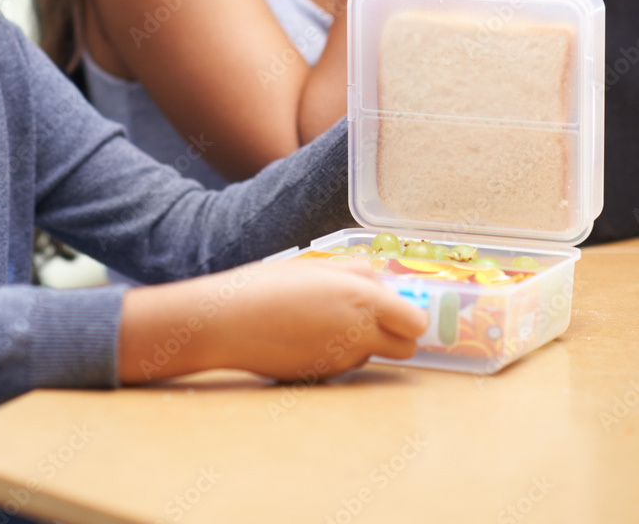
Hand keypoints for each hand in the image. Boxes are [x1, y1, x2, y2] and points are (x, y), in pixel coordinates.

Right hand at [118, 261, 428, 382]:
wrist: (227, 322)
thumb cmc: (266, 285)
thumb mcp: (313, 265)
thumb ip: (354, 271)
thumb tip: (379, 278)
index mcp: (361, 299)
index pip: (414, 323)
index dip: (410, 315)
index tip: (397, 306)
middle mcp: (358, 334)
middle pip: (406, 348)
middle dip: (397, 334)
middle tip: (372, 315)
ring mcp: (341, 360)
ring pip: (373, 354)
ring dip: (363, 340)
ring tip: (324, 318)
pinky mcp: (323, 376)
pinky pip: (346, 362)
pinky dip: (338, 350)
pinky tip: (307, 334)